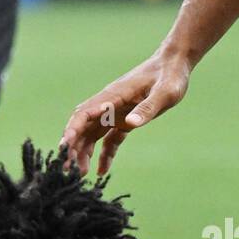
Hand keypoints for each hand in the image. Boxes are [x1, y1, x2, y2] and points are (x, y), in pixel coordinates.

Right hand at [59, 50, 191, 174]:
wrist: (174, 63)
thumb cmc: (171, 75)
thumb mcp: (164, 92)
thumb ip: (147, 108)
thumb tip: (130, 124)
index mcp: (113, 96)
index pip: (84, 114)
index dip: (72, 130)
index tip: (64, 148)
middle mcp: (108, 105)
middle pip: (82, 127)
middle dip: (72, 147)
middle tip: (68, 170)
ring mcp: (114, 112)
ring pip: (91, 134)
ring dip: (84, 153)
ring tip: (81, 174)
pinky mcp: (123, 119)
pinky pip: (109, 139)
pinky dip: (104, 154)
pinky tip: (102, 170)